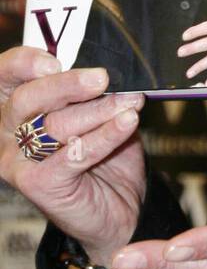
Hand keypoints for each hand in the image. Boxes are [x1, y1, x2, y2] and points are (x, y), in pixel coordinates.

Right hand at [0, 47, 147, 267]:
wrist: (117, 208)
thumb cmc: (103, 155)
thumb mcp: (98, 114)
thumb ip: (93, 93)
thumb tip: (106, 71)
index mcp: (14, 106)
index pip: (7, 75)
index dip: (24, 63)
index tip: (55, 61)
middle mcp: (5, 132)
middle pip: (27, 99)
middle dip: (66, 85)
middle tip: (102, 78)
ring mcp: (15, 160)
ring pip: (54, 126)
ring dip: (99, 110)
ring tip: (131, 102)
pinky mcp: (35, 184)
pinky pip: (74, 154)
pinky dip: (105, 136)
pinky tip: (128, 122)